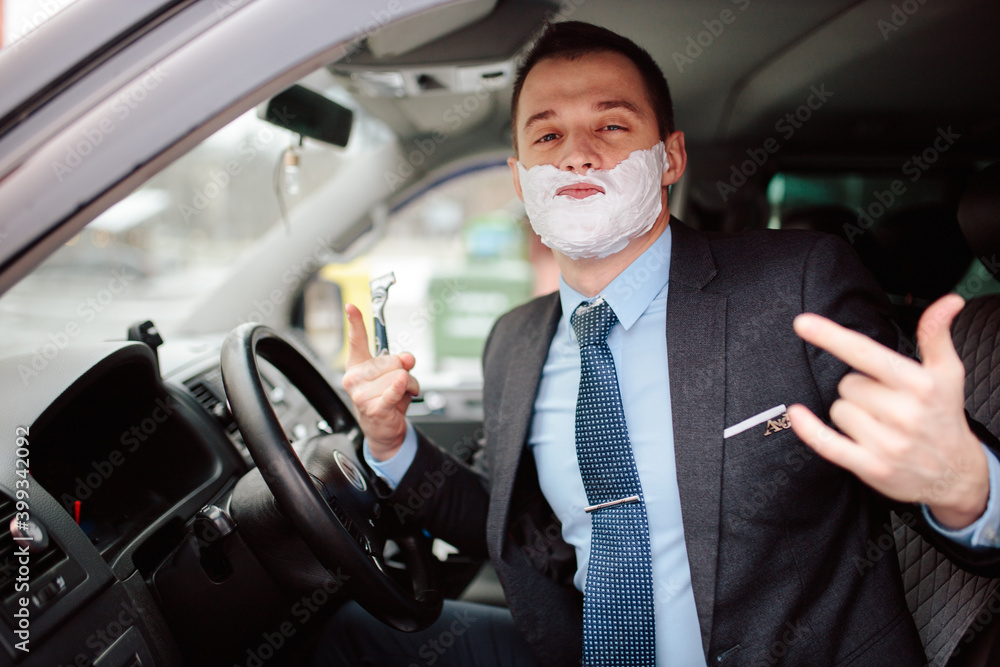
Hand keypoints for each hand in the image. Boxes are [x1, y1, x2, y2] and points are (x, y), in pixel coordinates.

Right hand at [341, 303, 419, 459]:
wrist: (383, 428)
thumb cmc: (387, 398)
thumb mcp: (397, 374)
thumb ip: (402, 361)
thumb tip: (408, 358)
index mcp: (357, 365)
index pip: (356, 339)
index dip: (355, 321)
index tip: (351, 306)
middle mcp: (354, 378)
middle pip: (392, 361)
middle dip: (405, 372)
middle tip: (399, 384)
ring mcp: (360, 394)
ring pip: (399, 377)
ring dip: (409, 387)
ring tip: (399, 396)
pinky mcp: (372, 408)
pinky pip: (392, 392)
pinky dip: (399, 389)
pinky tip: (401, 387)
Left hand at [788, 294, 988, 529]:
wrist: (955, 474)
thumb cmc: (944, 415)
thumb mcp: (948, 374)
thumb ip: (937, 335)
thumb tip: (949, 301)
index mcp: (919, 385)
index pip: (866, 353)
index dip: (832, 336)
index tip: (803, 323)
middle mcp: (904, 413)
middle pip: (847, 383)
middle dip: (861, 389)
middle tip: (886, 403)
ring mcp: (887, 443)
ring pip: (838, 409)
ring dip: (851, 413)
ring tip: (880, 424)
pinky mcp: (871, 467)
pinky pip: (826, 442)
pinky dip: (808, 428)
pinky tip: (798, 414)